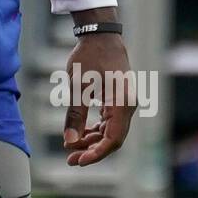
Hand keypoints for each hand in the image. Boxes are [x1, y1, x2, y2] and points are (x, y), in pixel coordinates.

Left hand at [63, 31, 134, 166]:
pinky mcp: (118, 100)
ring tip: (71, 149)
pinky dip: (95, 130)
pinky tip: (80, 135)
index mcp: (122, 103)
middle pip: (113, 139)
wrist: (100, 35)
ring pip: (111, 131)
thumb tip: (69, 142)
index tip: (78, 161)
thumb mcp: (78, 86)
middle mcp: (128, 106)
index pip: (113, 139)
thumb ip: (74, 115)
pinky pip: (109, 122)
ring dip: (93, 141)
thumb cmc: (89, 57)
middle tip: (69, 160)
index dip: (96, 154)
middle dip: (92, 150)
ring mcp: (125, 103)